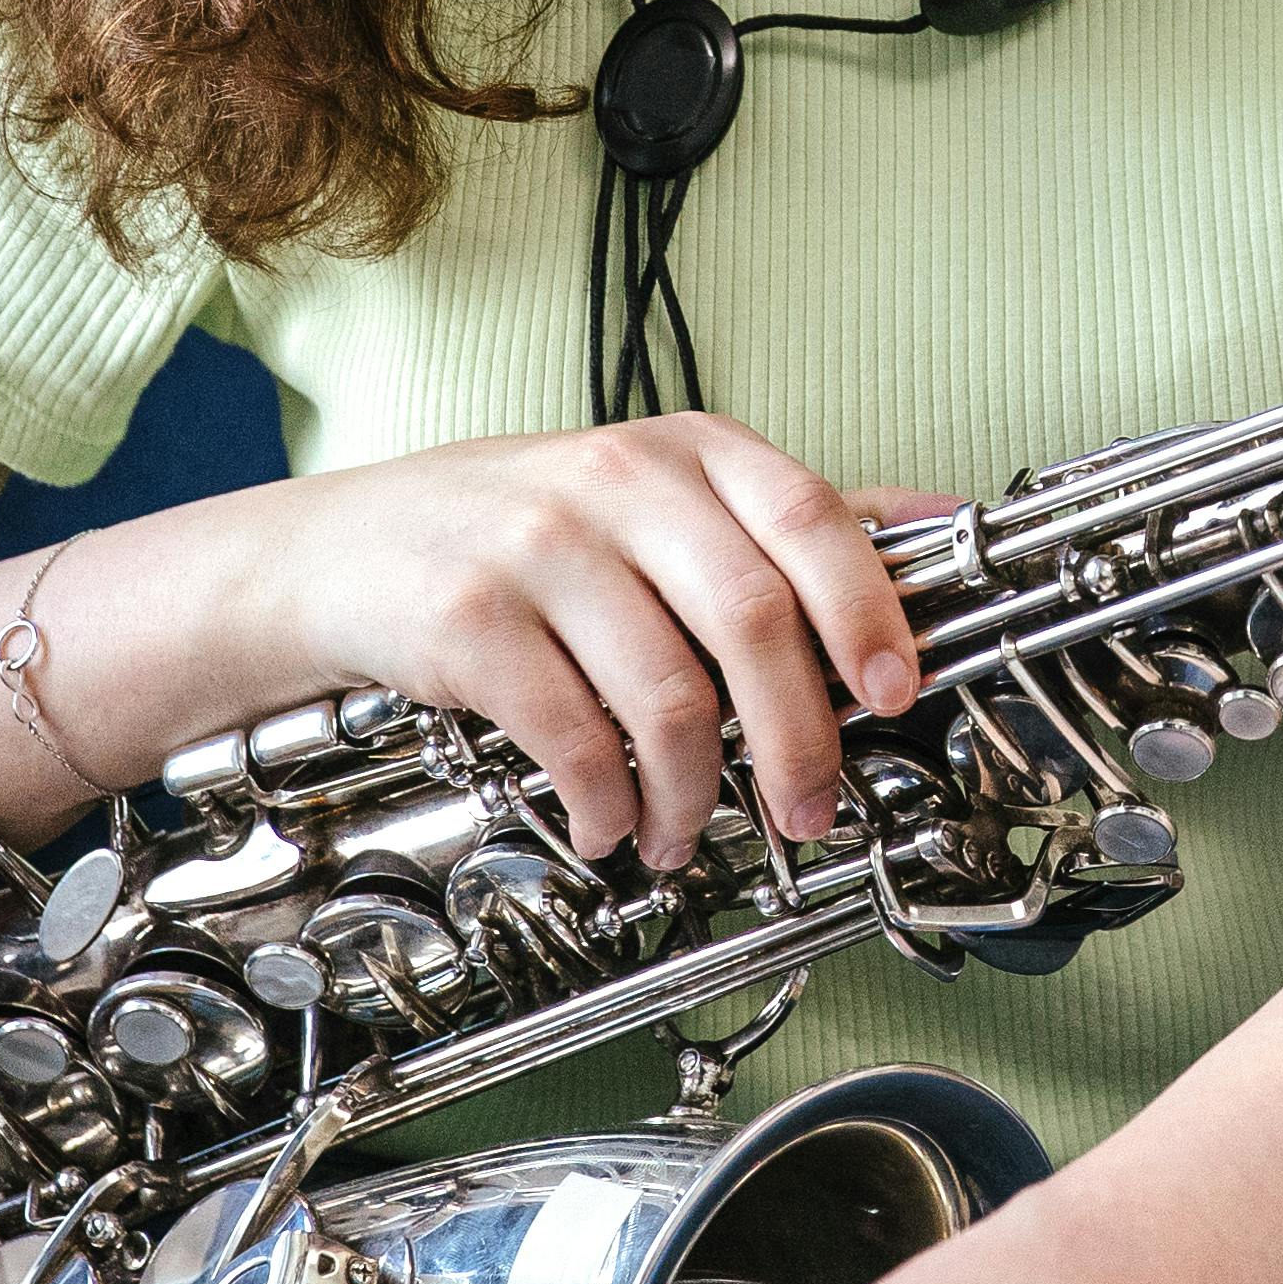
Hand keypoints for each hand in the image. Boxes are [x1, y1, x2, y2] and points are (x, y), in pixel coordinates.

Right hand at [152, 420, 927, 865]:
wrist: (341, 551)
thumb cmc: (521, 532)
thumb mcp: (656, 495)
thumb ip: (784, 520)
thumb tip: (941, 528)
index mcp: (686, 450)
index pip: (809, 516)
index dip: (868, 610)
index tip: (899, 690)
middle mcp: (616, 481)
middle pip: (752, 619)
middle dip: (799, 738)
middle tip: (811, 808)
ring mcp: (538, 545)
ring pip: (666, 694)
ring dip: (694, 794)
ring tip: (689, 833)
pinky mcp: (469, 619)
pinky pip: (571, 735)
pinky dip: (605, 802)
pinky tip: (609, 822)